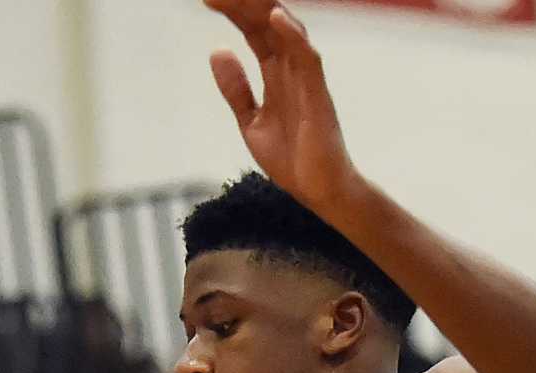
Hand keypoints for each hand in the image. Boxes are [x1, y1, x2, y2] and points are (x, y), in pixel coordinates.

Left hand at [203, 0, 359, 213]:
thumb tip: (217, 50)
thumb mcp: (250, 121)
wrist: (318, 191)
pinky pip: (308, 58)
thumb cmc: (292, 157)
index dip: (233, 12)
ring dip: (264, 10)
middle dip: (244, 4)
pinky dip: (293, 36)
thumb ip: (236, 88)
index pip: (253, 31)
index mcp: (276, 73)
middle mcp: (292, 68)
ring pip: (287, 32)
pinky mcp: (318, 95)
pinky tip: (275, 17)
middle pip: (268, 24)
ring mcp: (306, 79)